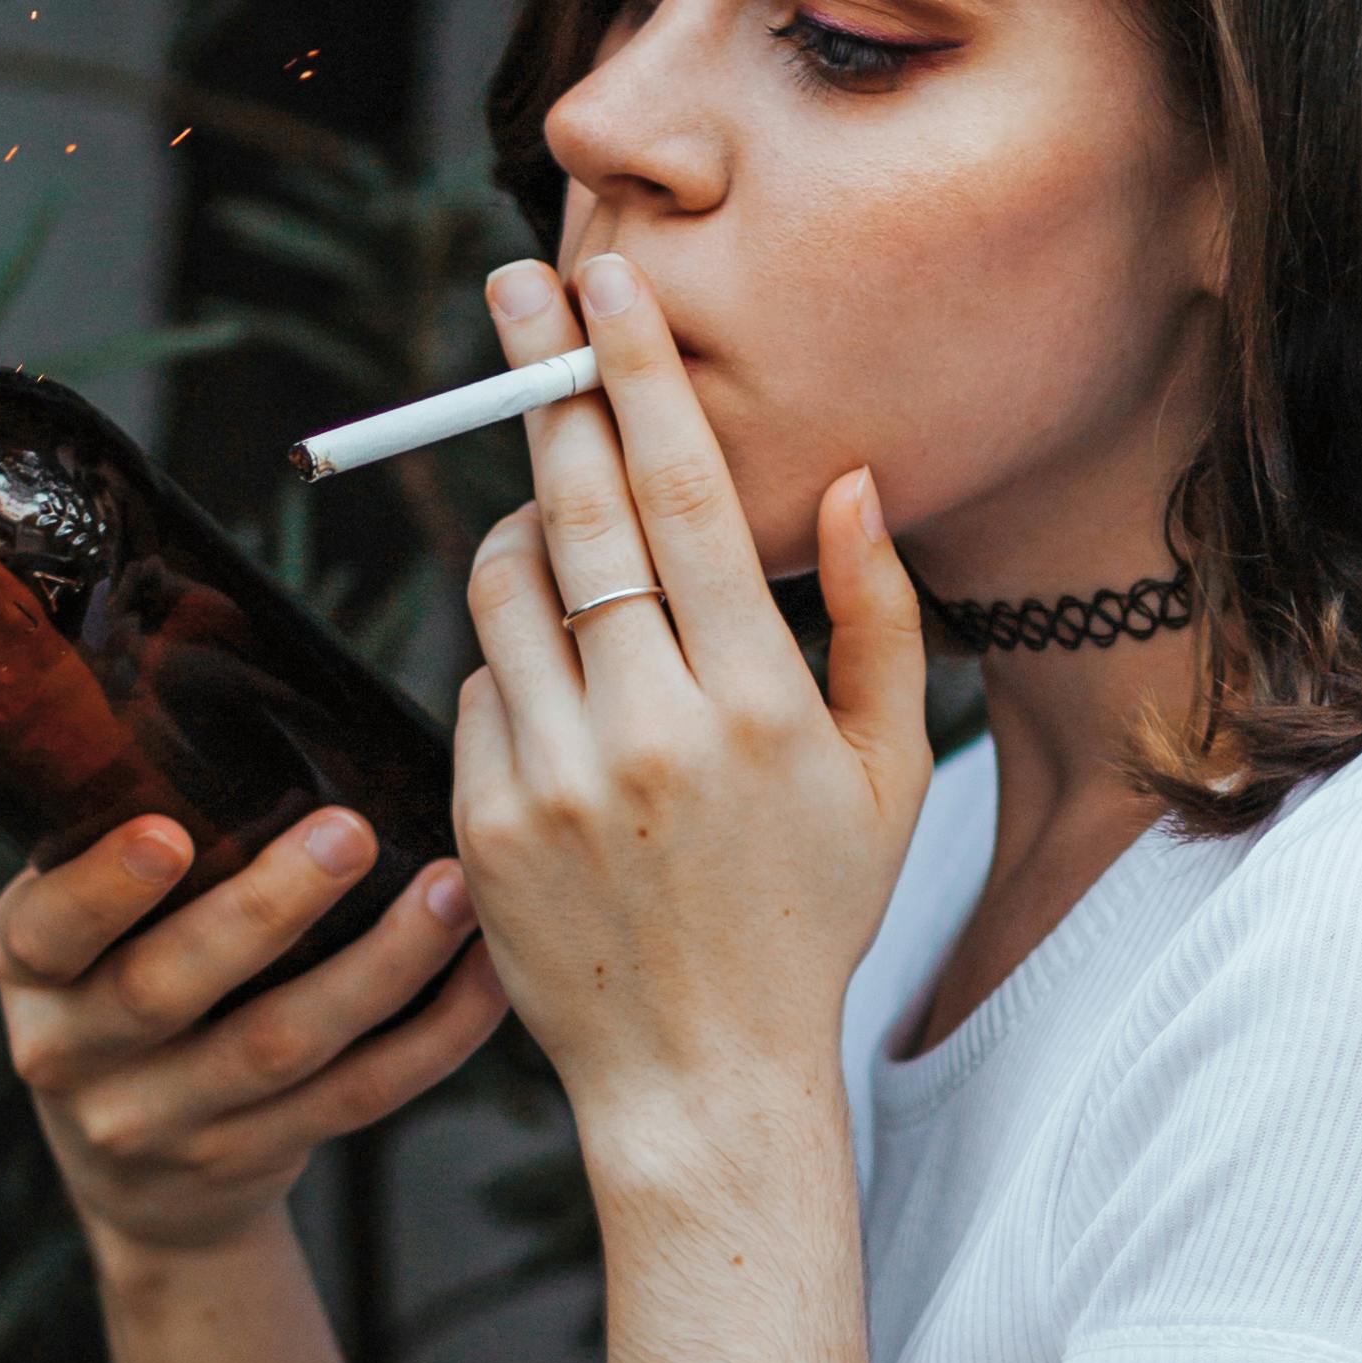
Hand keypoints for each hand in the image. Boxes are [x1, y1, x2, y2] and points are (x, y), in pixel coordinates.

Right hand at [0, 810, 503, 1267]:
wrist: (139, 1183)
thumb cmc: (117, 994)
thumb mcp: (79, 936)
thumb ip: (122, 855)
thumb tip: (229, 695)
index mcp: (31, 973)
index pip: (47, 931)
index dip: (102, 889)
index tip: (164, 834)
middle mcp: (78, 1055)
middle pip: (168, 989)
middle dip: (264, 911)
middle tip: (349, 834)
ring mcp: (164, 1122)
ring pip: (281, 1049)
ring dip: (378, 967)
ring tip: (450, 892)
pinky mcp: (253, 1160)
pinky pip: (356, 1098)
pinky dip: (433, 1038)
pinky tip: (485, 976)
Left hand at [452, 251, 928, 1170]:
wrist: (702, 1079)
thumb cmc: (808, 918)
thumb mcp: (884, 780)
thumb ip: (877, 625)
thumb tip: (849, 480)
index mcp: (757, 701)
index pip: (685, 494)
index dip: (638, 374)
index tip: (603, 283)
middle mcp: (650, 726)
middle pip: (577, 504)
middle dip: (541, 379)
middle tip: (512, 288)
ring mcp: (555, 774)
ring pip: (504, 581)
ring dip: (522, 528)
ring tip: (559, 533)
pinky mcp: (483, 818)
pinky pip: (476, 679)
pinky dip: (510, 656)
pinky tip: (558, 691)